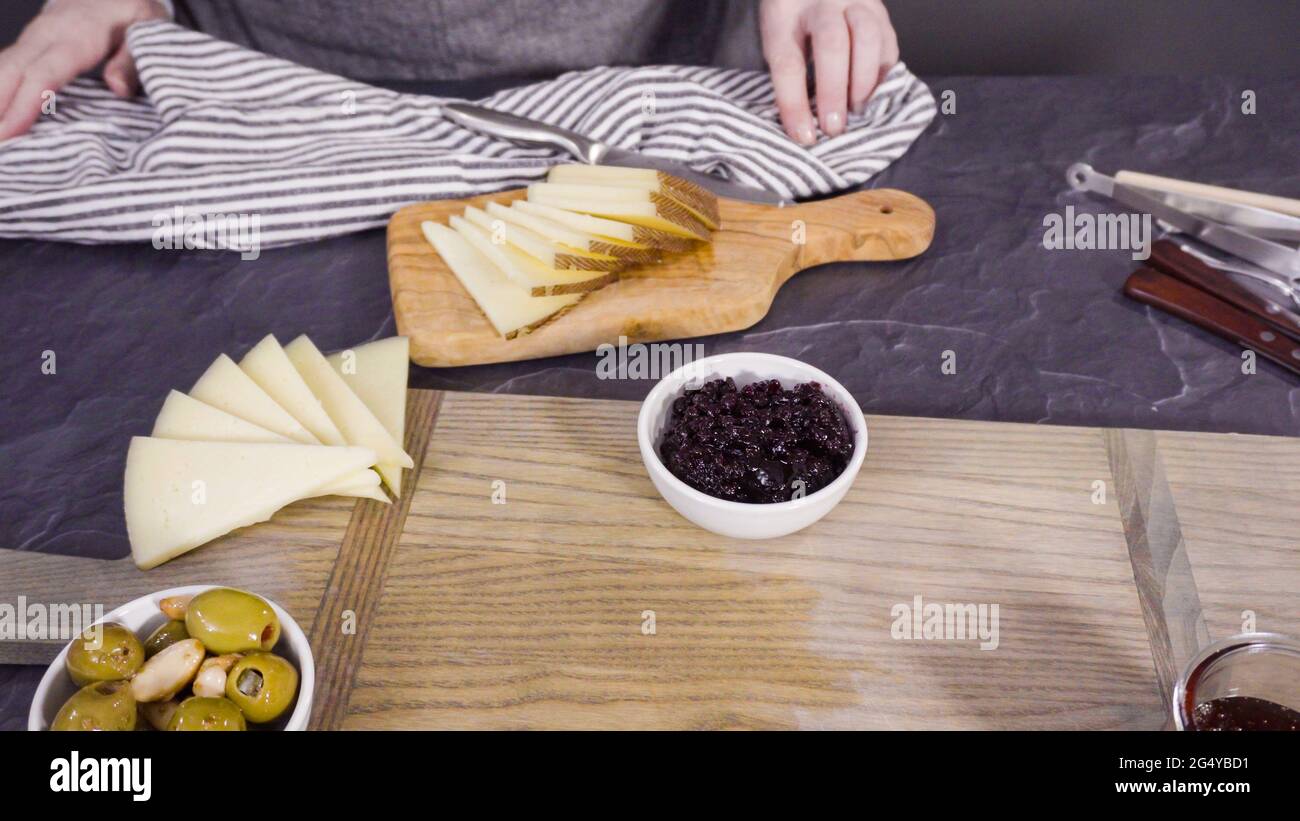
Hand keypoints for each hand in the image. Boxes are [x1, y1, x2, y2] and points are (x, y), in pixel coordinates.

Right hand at [0, 0, 166, 139]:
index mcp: (77, 36)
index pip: (45, 72)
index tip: (10, 131)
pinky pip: (7, 67)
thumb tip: (118, 88)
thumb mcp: (148, 30)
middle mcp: (46, 35)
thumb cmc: (133, 15)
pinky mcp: (30, 45)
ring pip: (3, 67)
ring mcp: (34, 38)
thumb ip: (133, 61)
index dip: (26, 102)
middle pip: (12, 70)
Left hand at [760, 0, 899, 143]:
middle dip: (834, 91)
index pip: (787, 61)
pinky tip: (872, 96)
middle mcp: (822, 2)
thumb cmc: (791, 24)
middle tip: (833, 128)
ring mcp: (855, 2)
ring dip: (863, 82)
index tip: (804, 136)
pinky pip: (888, 44)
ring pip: (868, 37)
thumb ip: (789, 77)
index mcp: (784, 14)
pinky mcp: (880, 12)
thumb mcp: (778, 43)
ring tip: (856, 110)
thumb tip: (804, 128)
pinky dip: (882, 76)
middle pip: (831, 44)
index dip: (795, 103)